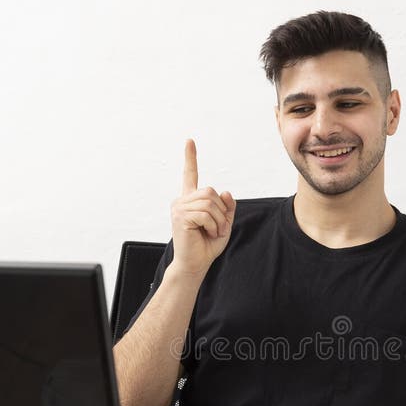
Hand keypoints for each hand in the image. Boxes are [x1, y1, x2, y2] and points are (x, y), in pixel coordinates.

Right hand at [170, 139, 235, 275]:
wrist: (195, 264)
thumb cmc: (206, 246)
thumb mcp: (223, 225)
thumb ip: (226, 208)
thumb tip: (225, 192)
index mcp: (190, 200)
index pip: (190, 175)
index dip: (190, 158)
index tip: (190, 141)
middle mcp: (182, 201)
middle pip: (210, 191)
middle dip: (221, 211)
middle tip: (218, 228)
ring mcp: (179, 207)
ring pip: (209, 202)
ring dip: (218, 220)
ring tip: (213, 232)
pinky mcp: (180, 216)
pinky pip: (205, 213)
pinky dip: (213, 225)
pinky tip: (208, 234)